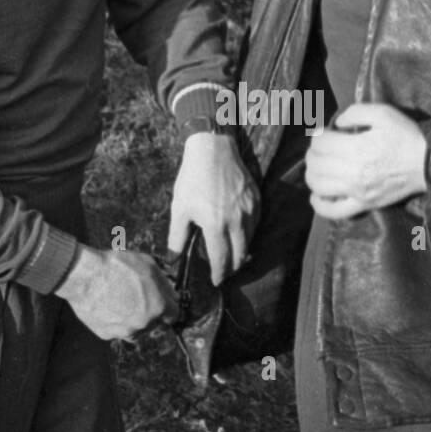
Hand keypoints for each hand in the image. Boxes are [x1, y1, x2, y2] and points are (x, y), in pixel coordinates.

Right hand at [54, 245, 179, 339]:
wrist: (84, 275)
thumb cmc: (116, 266)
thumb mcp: (148, 264)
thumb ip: (164, 283)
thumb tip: (173, 296)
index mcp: (158, 307)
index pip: (173, 316)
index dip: (168, 307)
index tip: (162, 303)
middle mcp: (144, 324)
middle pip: (154, 323)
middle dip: (150, 312)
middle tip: (137, 297)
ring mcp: (124, 332)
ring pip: (136, 330)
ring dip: (133, 320)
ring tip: (121, 301)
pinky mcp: (106, 334)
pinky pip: (116, 330)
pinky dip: (114, 321)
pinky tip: (107, 305)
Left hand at [168, 132, 260, 284]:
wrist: (213, 149)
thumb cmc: (192, 178)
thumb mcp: (179, 208)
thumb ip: (177, 236)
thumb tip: (173, 257)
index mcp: (215, 225)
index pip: (222, 259)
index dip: (220, 274)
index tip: (216, 281)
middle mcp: (236, 220)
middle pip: (240, 255)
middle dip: (233, 268)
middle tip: (225, 273)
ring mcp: (249, 210)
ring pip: (250, 240)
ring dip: (242, 252)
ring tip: (233, 257)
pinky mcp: (256, 200)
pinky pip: (256, 224)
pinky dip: (249, 234)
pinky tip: (240, 235)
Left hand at [305, 102, 427, 219]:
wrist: (428, 163)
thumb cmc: (405, 136)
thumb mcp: (383, 113)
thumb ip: (355, 112)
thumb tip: (337, 124)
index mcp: (356, 148)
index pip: (320, 142)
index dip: (318, 135)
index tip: (325, 132)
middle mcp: (352, 172)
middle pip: (315, 163)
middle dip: (313, 152)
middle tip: (322, 148)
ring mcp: (356, 192)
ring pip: (318, 186)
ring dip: (312, 174)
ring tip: (319, 167)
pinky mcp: (363, 205)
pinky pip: (334, 212)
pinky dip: (319, 204)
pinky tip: (316, 196)